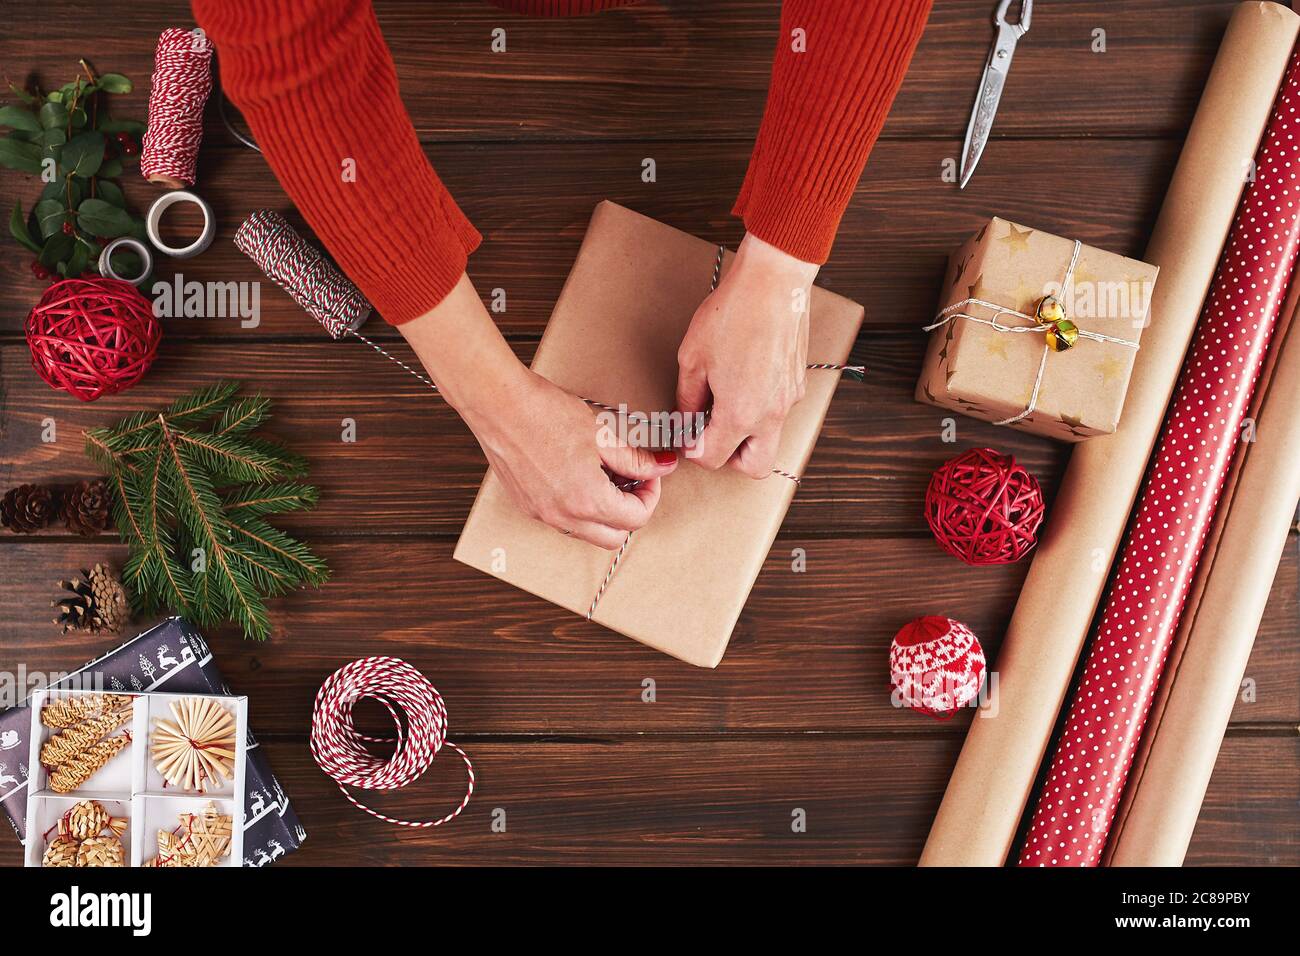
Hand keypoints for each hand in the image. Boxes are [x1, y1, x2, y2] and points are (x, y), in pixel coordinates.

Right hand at [399, 273, 676, 549]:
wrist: (499, 404)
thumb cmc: (546, 413)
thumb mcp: (603, 435)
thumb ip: (636, 459)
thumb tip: (663, 467)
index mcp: (588, 501)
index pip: (637, 519)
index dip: (651, 495)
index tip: (649, 475)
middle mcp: (563, 517)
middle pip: (614, 537)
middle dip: (630, 512)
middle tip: (631, 480)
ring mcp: (542, 515)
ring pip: (587, 532)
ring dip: (603, 512)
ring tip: (603, 474)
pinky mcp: (526, 505)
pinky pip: (562, 520)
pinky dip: (578, 507)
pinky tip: (578, 474)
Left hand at [676, 233, 817, 476]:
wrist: (774, 282)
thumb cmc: (732, 314)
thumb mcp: (693, 358)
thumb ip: (687, 398)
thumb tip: (687, 419)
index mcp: (740, 414)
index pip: (712, 458)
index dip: (692, 448)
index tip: (686, 432)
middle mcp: (770, 415)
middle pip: (753, 467)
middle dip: (730, 457)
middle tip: (711, 431)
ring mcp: (789, 400)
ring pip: (770, 439)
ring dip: (747, 433)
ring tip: (727, 400)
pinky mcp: (798, 383)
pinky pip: (779, 411)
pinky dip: (761, 408)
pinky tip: (745, 378)